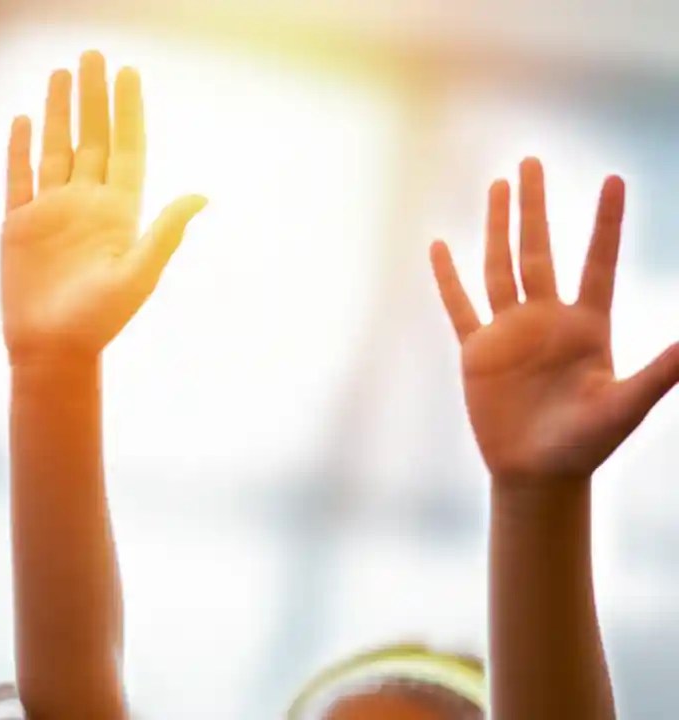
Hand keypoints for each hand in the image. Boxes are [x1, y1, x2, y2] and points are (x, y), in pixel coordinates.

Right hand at [1, 50, 206, 363]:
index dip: (127, 111)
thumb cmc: (100, 319)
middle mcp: (87, 204)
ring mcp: (52, 212)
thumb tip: (201, 195)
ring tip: (59, 74)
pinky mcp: (20, 225)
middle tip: (91, 55)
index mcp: (119, 212)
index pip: (125, 149)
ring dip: (58, 112)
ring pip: (56, 149)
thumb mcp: (139, 274)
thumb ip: (165, 232)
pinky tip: (23, 120)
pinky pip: (20, 178)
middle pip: (90, 139)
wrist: (52, 350)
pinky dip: (20, 149)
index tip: (128, 73)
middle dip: (92, 97)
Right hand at [431, 157, 678, 482]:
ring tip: (496, 186)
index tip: (613, 179)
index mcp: (588, 326)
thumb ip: (661, 372)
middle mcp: (548, 319)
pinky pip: (460, 306)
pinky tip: (440, 246)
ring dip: (497, 227)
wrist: (538, 472)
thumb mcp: (627, 405)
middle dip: (535, 206)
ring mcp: (510, 331)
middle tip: (530, 162)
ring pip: (500, 266)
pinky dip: (448, 277)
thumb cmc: (588, 443)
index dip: (605, 222)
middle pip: (539, 250)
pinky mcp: (478, 351)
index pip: (597, 262)